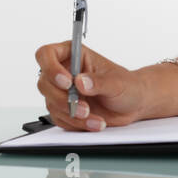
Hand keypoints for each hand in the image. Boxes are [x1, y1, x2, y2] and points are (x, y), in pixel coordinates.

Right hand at [34, 41, 148, 130]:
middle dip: (63, 99)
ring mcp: (62, 92)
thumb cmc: (128, 86)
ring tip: (94, 117)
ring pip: (51, 104)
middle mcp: (64, 72)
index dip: (51, 68)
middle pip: (44, 83)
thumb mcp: (117, 82)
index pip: (47, 54)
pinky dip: (76, 123)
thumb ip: (99, 82)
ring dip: (72, 114)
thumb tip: (80, 81)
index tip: (67, 82)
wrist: (133, 105)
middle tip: (84, 107)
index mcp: (74, 55)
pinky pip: (60, 118)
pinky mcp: (64, 109)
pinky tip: (94, 122)